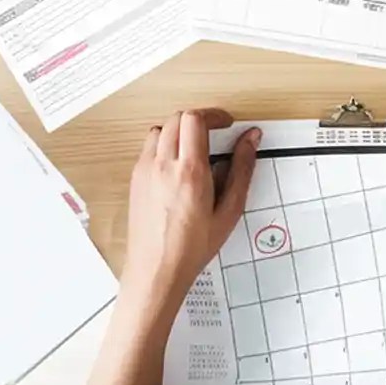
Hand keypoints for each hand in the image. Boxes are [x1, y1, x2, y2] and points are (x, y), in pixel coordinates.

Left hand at [119, 109, 259, 318]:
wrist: (157, 270)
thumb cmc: (192, 247)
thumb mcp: (229, 211)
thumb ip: (242, 170)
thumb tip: (250, 140)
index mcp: (189, 171)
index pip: (195, 120)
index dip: (214, 115)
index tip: (226, 123)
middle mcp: (162, 165)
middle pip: (177, 118)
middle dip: (199, 120)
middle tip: (215, 132)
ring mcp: (145, 170)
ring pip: (160, 129)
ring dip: (179, 130)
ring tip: (195, 148)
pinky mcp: (135, 179)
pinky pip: (148, 147)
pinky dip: (164, 145)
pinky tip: (176, 165)